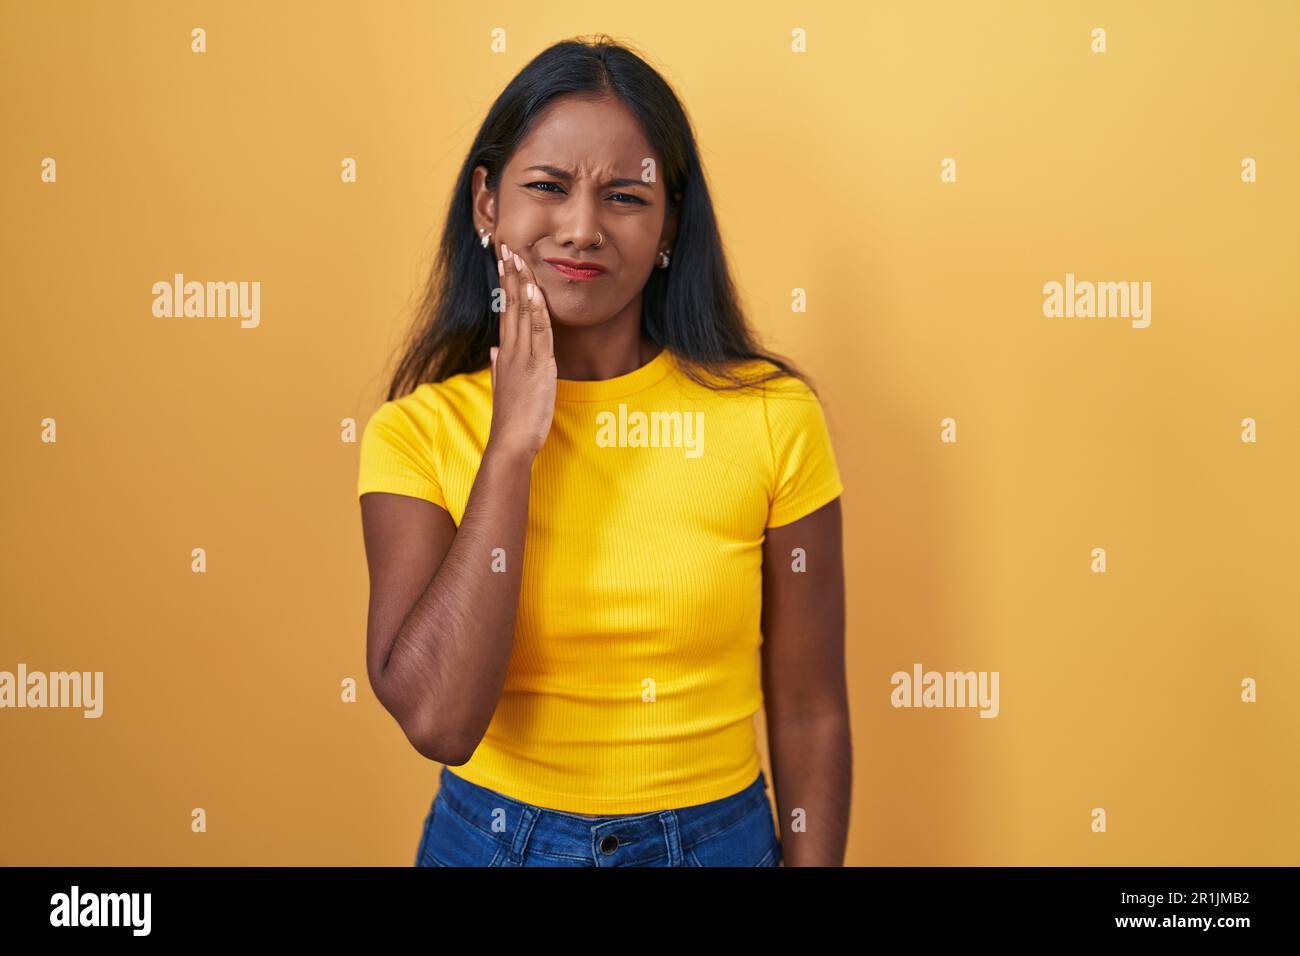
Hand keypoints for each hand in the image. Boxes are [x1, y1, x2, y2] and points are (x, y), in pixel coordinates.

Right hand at [487, 241, 556, 459]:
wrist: (510, 442)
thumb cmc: (512, 419)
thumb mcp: (504, 387)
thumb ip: (498, 367)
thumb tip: (494, 351)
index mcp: (506, 354)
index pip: (506, 311)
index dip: (506, 285)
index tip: (505, 262)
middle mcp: (511, 350)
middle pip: (511, 305)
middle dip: (510, 275)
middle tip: (507, 247)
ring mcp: (523, 357)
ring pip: (522, 313)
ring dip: (521, 284)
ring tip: (518, 257)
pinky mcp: (537, 366)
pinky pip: (538, 333)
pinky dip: (536, 310)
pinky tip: (534, 291)